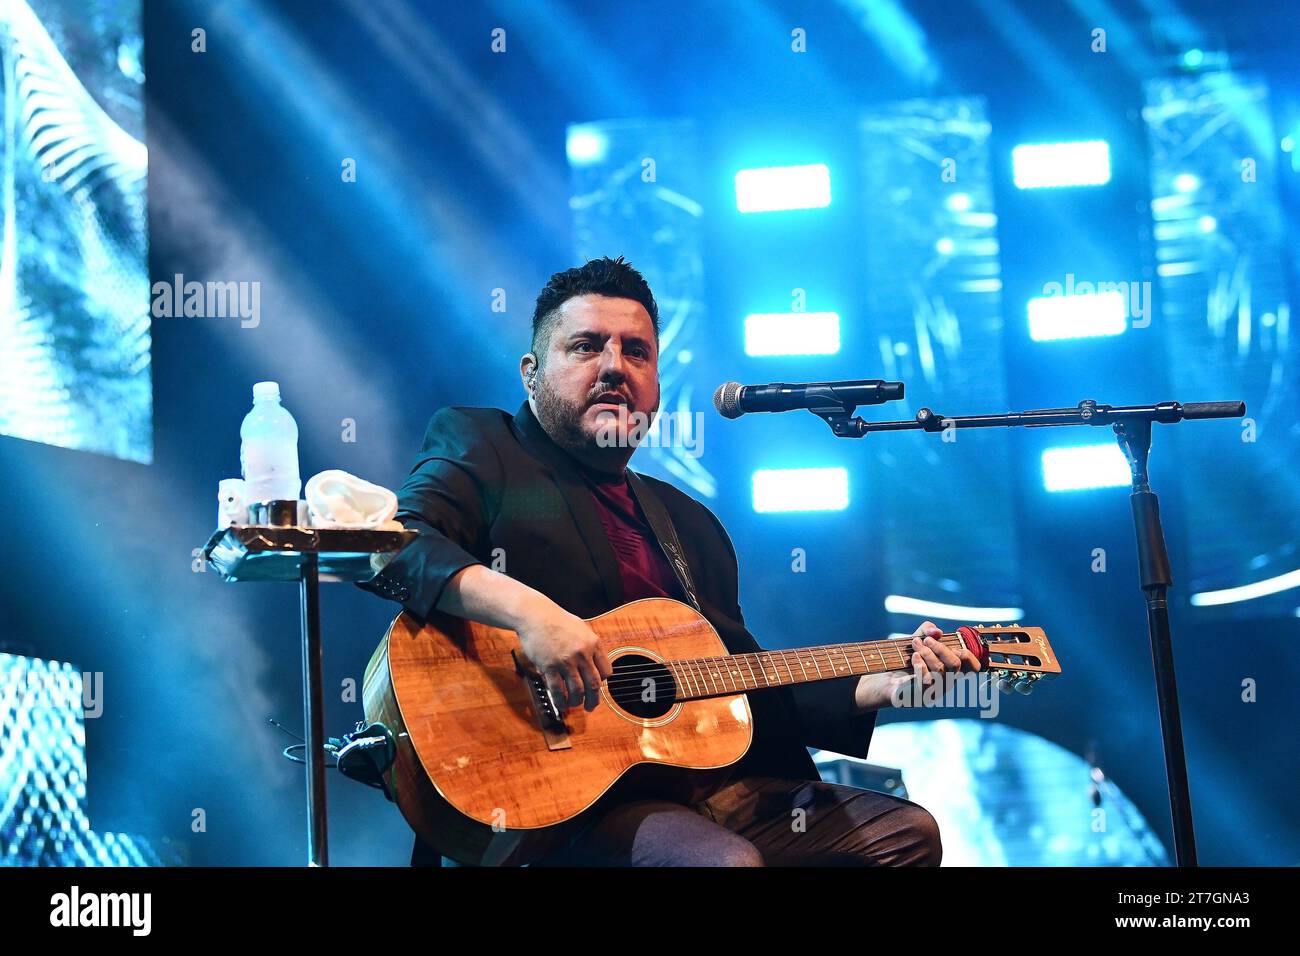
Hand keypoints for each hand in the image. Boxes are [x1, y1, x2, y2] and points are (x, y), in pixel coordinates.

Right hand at [514, 599, 612, 712]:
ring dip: (577, 702)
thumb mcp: (581, 629)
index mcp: (593, 644)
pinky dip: (561, 700)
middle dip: (594, 700)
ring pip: (577, 690)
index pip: (606, 671)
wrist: (536, 615)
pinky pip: (558, 689)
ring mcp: (566, 661)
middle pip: (594, 684)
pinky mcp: (550, 666)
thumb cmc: (557, 621)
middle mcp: (582, 653)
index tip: (596, 687)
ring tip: (573, 705)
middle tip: (590, 707)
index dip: (602, 683)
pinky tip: (561, 704)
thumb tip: (595, 664)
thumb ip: (590, 646)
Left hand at [855, 620, 982, 710]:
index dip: (968, 655)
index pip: (972, 667)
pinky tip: (914, 657)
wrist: (883, 678)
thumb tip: (937, 631)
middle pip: (955, 665)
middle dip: (941, 648)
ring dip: (927, 653)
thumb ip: (927, 631)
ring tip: (914, 643)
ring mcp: (934, 691)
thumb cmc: (903, 659)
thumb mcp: (916, 640)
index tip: (951, 643)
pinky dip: (921, 665)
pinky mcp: (919, 696)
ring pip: (940, 671)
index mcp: (950, 670)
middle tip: (924, 640)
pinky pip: (927, 681)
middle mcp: (946, 682)